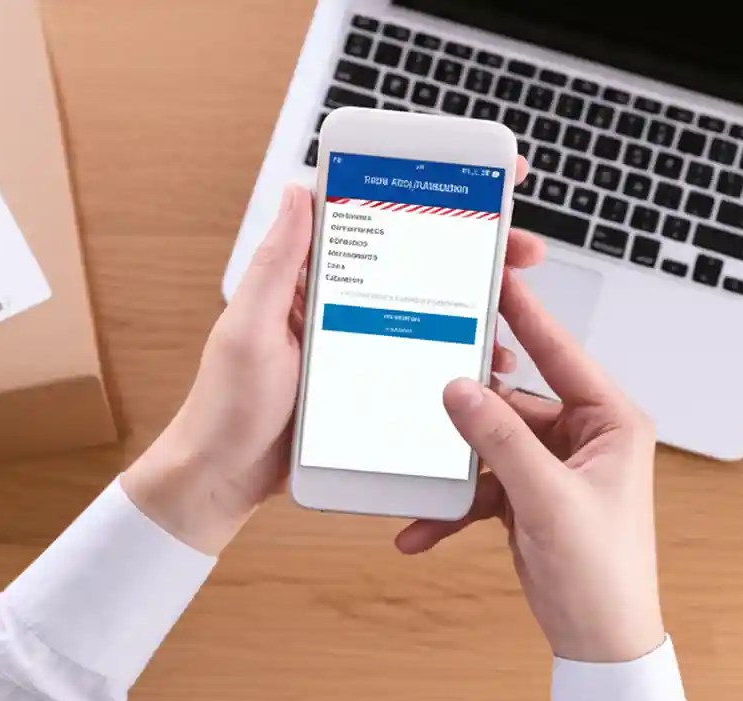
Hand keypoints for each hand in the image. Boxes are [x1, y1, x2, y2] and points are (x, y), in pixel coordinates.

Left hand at [124, 159, 543, 555]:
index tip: (473, 178)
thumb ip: (277, 264)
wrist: (223, 480)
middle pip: (418, 261)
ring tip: (513, 306)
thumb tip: (300, 192)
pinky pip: (423, 358)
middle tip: (520, 249)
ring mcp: (358, 341)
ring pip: (430, 309)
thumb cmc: (224, 406)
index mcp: (309, 279)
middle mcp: (339, 302)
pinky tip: (485, 361)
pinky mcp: (369, 381)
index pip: (374, 217)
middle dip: (475, 248)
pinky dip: (459, 355)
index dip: (425, 194)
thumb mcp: (250, 329)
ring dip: (476, 302)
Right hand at [395, 272, 665, 662]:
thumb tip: (463, 389)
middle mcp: (583, 436)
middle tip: (426, 392)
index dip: (527, 316)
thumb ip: (503, 441)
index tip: (497, 278)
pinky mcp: (528, 494)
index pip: (562, 354)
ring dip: (455, 473)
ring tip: (421, 488)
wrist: (599, 641)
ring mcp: (552, 466)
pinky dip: (453, 507)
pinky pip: (482, 484)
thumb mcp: (549, 500)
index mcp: (611, 422)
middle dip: (467, 416)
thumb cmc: (605, 575)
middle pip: (512, 402)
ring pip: (489, 445)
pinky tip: (424, 528)